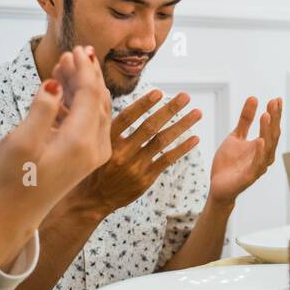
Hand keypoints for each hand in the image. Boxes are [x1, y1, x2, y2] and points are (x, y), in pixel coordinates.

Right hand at [0, 47, 112, 283]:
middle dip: (88, 74)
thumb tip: (55, 82)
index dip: (84, 69)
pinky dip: (77, 105)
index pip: (90, 94)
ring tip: (67, 66)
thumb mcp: (20, 141)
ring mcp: (90, 156)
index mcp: (81, 142)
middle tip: (77, 51)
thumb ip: (41, 109)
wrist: (5, 221)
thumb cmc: (6, 183)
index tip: (76, 48)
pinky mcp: (81, 160)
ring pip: (94, 111)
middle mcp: (94, 149)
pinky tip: (62, 92)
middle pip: (98, 100)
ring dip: (83, 87)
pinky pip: (87, 124)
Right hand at [70, 89, 202, 218]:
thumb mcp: (94, 142)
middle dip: (169, 110)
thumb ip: (105, 119)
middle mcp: (121, 153)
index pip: (127, 118)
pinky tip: (194, 138)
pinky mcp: (145, 179)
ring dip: (182, 125)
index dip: (143, 104)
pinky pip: (167, 160)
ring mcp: (134, 167)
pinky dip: (182, 148)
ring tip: (197, 113)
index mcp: (107, 140)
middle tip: (185, 96)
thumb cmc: (95, 164)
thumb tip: (106, 91)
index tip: (159, 92)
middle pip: (149, 127)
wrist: (92, 199)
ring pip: (162, 141)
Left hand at [208, 96, 282, 204]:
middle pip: (272, 135)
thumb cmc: (229, 163)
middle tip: (273, 103)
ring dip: (267, 132)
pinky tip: (260, 141)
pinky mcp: (249, 177)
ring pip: (267, 148)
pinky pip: (257, 165)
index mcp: (262, 146)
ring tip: (266, 115)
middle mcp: (264, 155)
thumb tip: (254, 98)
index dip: (275, 114)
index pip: (271, 127)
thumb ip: (245, 120)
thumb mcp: (236, 136)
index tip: (276, 99)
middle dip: (274, 119)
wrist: (218, 186)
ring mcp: (258, 167)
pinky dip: (260, 153)